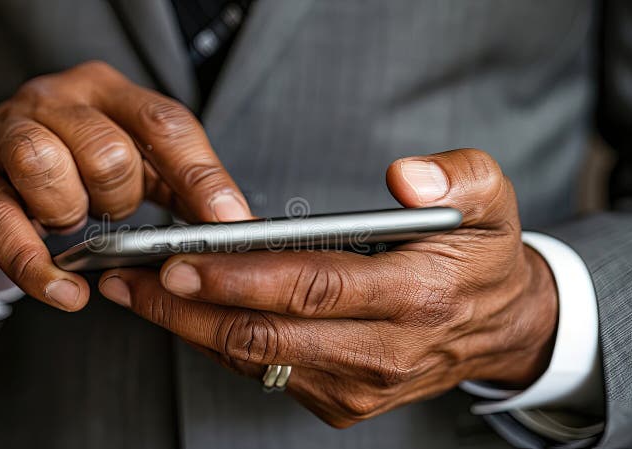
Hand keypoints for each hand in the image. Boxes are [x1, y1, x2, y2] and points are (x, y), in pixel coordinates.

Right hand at [0, 61, 249, 311]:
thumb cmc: (69, 167)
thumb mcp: (130, 163)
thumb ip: (179, 186)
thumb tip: (235, 225)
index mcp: (109, 93)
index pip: (165, 124)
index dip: (201, 177)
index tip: (229, 223)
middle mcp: (57, 101)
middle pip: (108, 149)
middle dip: (120, 198)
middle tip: (112, 212)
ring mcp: (6, 134)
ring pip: (45, 164)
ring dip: (69, 211)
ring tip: (70, 221)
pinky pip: (1, 222)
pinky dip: (35, 265)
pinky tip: (65, 292)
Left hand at [98, 149, 557, 426]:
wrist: (500, 328)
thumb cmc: (480, 257)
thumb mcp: (491, 200)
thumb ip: (454, 179)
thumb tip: (401, 178)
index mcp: (415, 297)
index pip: (311, 287)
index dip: (240, 277)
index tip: (179, 260)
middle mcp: (382, 352)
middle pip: (264, 335)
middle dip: (187, 309)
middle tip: (131, 278)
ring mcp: (358, 386)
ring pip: (255, 360)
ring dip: (188, 328)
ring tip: (137, 291)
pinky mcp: (343, 403)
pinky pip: (265, 372)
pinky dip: (219, 343)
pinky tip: (184, 313)